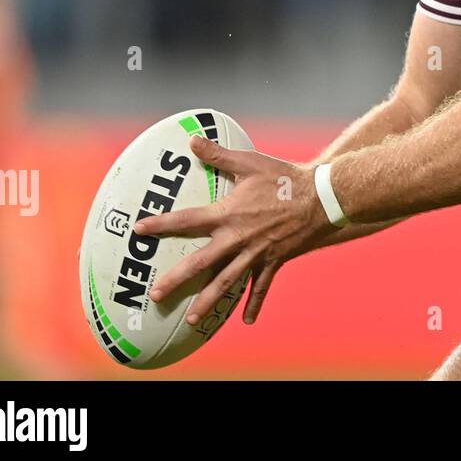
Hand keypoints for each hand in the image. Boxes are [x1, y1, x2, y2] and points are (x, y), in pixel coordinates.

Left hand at [132, 135, 335, 325]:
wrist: (320, 198)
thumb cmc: (284, 178)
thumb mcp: (250, 162)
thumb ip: (218, 154)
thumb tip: (191, 140)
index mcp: (228, 214)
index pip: (187, 221)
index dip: (161, 224)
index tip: (139, 230)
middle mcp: (237, 239)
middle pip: (201, 263)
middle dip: (176, 280)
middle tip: (155, 296)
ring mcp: (255, 254)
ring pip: (226, 283)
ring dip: (207, 302)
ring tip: (190, 321)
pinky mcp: (273, 261)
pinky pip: (261, 286)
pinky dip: (254, 304)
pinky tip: (246, 321)